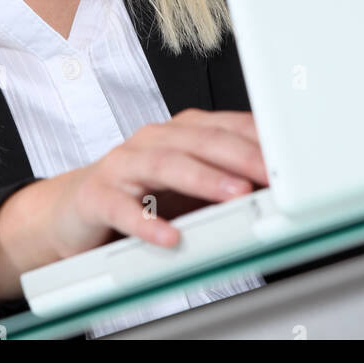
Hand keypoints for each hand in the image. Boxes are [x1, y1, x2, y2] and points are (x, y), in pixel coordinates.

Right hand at [41, 108, 268, 260]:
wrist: (76, 208)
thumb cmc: (140, 193)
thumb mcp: (187, 187)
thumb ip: (223, 183)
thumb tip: (272, 191)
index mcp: (178, 132)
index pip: (224, 126)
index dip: (257, 139)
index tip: (288, 156)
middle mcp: (152, 140)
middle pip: (201, 140)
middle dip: (240, 155)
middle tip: (270, 173)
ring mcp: (123, 164)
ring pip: (167, 164)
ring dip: (205, 178)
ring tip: (236, 193)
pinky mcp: (97, 195)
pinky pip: (124, 208)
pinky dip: (148, 222)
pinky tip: (169, 236)